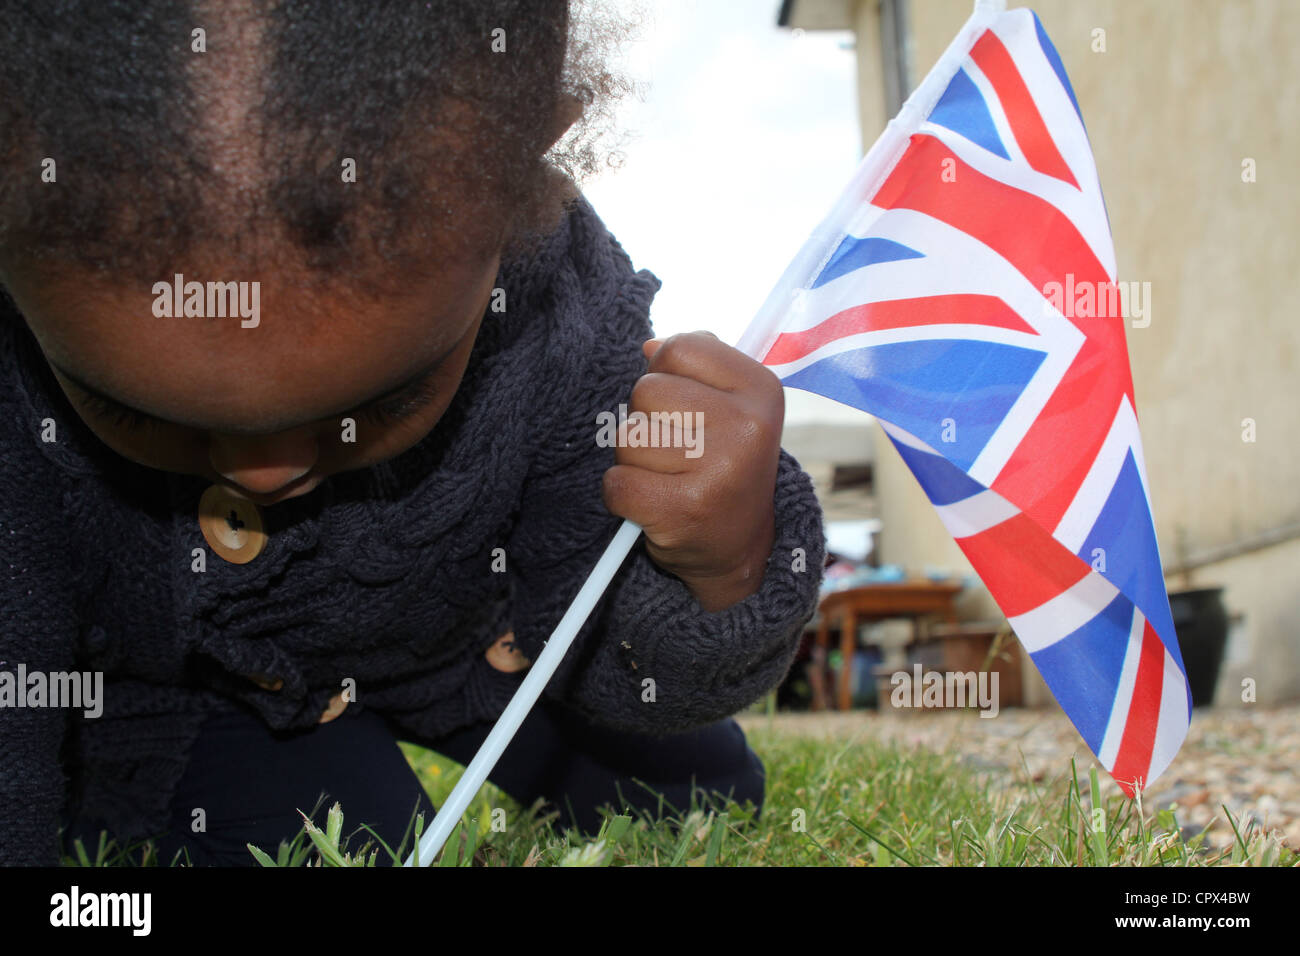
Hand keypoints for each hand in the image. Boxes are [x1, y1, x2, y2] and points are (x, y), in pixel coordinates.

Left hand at [601, 331, 783, 611]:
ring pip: (628, 437)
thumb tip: (649, 347)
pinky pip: (616, 482)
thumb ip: (697, 364)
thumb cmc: (725, 464)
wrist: (740, 547)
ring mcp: (718, 471)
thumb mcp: (732, 405)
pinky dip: (623, 495)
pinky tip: (653, 503)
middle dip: (647, 420)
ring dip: (635, 459)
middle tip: (677, 452)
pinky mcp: (683, 511)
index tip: (685, 407)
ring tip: (668, 478)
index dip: (665, 374)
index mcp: (761, 390)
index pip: (679, 348)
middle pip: (646, 390)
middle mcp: (747, 427)